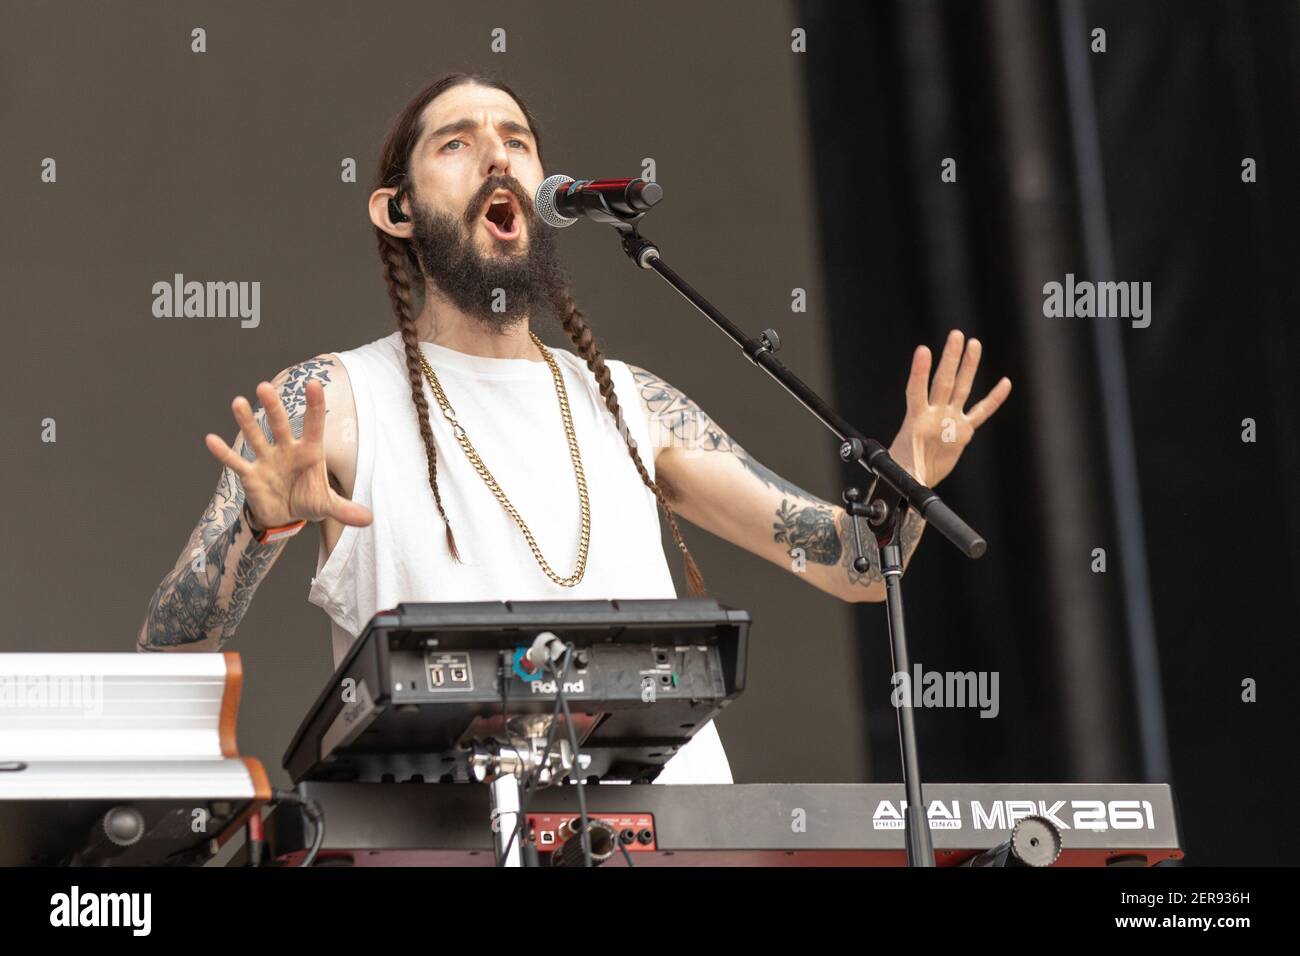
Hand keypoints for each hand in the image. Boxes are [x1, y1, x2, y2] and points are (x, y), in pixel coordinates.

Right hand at [204, 380, 372, 530]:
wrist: (285, 516)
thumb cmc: (308, 500)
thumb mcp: (327, 505)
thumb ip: (346, 509)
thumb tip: (369, 519)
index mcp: (310, 451)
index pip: (314, 424)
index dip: (314, 405)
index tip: (313, 384)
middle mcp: (287, 449)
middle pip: (280, 425)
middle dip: (273, 407)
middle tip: (264, 387)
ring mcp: (267, 460)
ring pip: (256, 437)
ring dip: (246, 421)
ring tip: (237, 402)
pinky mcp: (250, 474)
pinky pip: (235, 462)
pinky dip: (223, 453)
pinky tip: (210, 439)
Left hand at [888, 329, 1010, 487]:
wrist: (915, 476)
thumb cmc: (903, 473)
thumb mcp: (903, 473)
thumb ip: (910, 475)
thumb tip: (910, 494)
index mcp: (916, 421)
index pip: (917, 390)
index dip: (919, 371)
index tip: (923, 350)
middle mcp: (934, 414)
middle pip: (943, 381)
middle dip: (950, 358)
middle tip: (956, 335)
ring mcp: (949, 419)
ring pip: (961, 388)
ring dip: (968, 367)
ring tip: (973, 344)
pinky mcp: (963, 430)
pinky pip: (981, 412)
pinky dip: (993, 399)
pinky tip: (1004, 384)